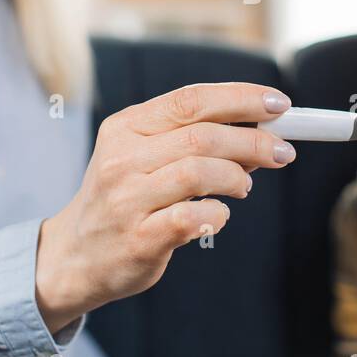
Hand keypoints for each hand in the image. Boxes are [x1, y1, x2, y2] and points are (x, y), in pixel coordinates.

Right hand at [35, 82, 295, 332]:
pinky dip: (218, 214)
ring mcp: (126, 199)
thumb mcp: (143, 157)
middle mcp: (122, 158)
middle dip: (253, 141)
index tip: (279, 104)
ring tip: (243, 187)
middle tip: (283, 152)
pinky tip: (218, 215)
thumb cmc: (123, 200)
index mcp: (125, 127)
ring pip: (199, 172)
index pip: (190, 100)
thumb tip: (260, 132)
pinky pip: (192, 217)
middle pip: (201, 136)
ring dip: (237, 177)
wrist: (74, 257)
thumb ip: (192, 141)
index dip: (240, 98)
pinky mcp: (138, 239)